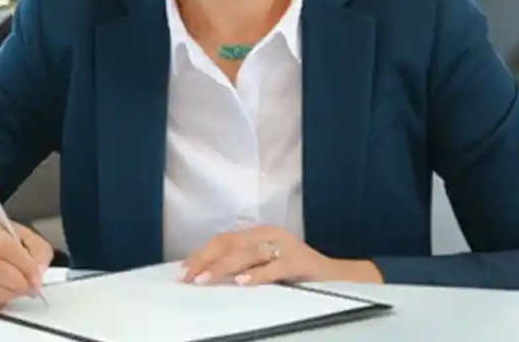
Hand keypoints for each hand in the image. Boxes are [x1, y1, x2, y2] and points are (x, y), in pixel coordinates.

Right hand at [0, 213, 54, 311]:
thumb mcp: (21, 235)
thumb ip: (37, 249)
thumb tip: (38, 272)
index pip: (2, 246)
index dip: (23, 264)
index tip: (36, 276)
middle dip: (19, 282)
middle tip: (31, 287)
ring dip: (11, 294)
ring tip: (18, 289)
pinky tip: (2, 292)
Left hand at [179, 225, 383, 286]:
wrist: (336, 276)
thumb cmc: (296, 272)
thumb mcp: (265, 265)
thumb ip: (242, 265)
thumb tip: (207, 274)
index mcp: (257, 234)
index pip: (222, 241)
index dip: (201, 254)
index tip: (182, 270)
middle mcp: (268, 235)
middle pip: (229, 243)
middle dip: (204, 260)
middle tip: (187, 276)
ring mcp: (284, 246)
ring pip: (247, 253)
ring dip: (223, 267)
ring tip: (205, 280)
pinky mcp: (298, 261)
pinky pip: (274, 267)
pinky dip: (257, 275)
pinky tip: (242, 283)